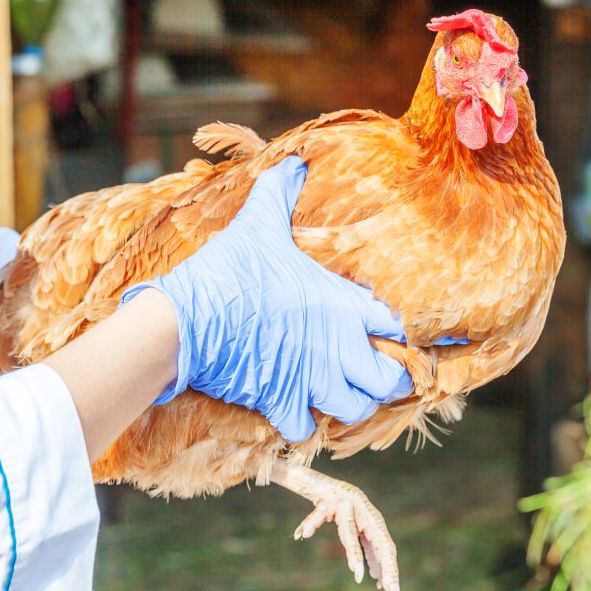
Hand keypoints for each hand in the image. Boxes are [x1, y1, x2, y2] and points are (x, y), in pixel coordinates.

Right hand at [119, 156, 412, 441]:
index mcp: (341, 304)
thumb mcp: (257, 224)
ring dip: (352, 403)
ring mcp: (309, 379)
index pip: (398, 325)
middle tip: (377, 371)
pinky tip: (297, 406)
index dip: (404, 332)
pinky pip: (307, 429)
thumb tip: (291, 161)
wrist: (186, 320)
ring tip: (342, 390)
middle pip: (391, 379)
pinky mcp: (279, 401)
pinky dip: (304, 423)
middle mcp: (336, 347)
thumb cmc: (229, 270)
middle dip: (389, 378)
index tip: (404, 335)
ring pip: (356, 410)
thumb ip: (278, 193)